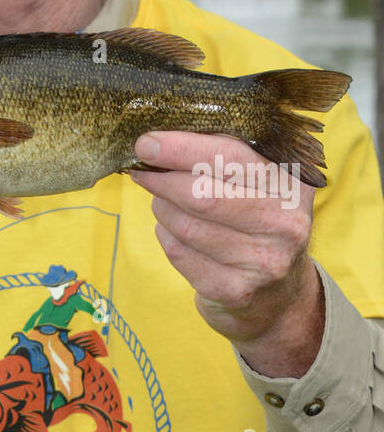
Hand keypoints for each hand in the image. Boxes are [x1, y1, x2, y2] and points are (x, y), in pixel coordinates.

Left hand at [128, 132, 324, 373]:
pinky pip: (179, 252)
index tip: (146, 143)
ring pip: (186, 224)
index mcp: (291, 182)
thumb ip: (222, 154)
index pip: (230, 156)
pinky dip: (167, 236)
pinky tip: (176, 231)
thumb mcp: (258, 182)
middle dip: (161, 179)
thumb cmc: (256, 219)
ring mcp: (265, 261)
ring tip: (164, 202)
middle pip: (203, 194)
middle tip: (140, 169)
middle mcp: (286, 222)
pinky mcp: (237, 290)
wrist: (277, 294)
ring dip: (162, 208)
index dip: (182, 148)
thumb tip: (160, 137)